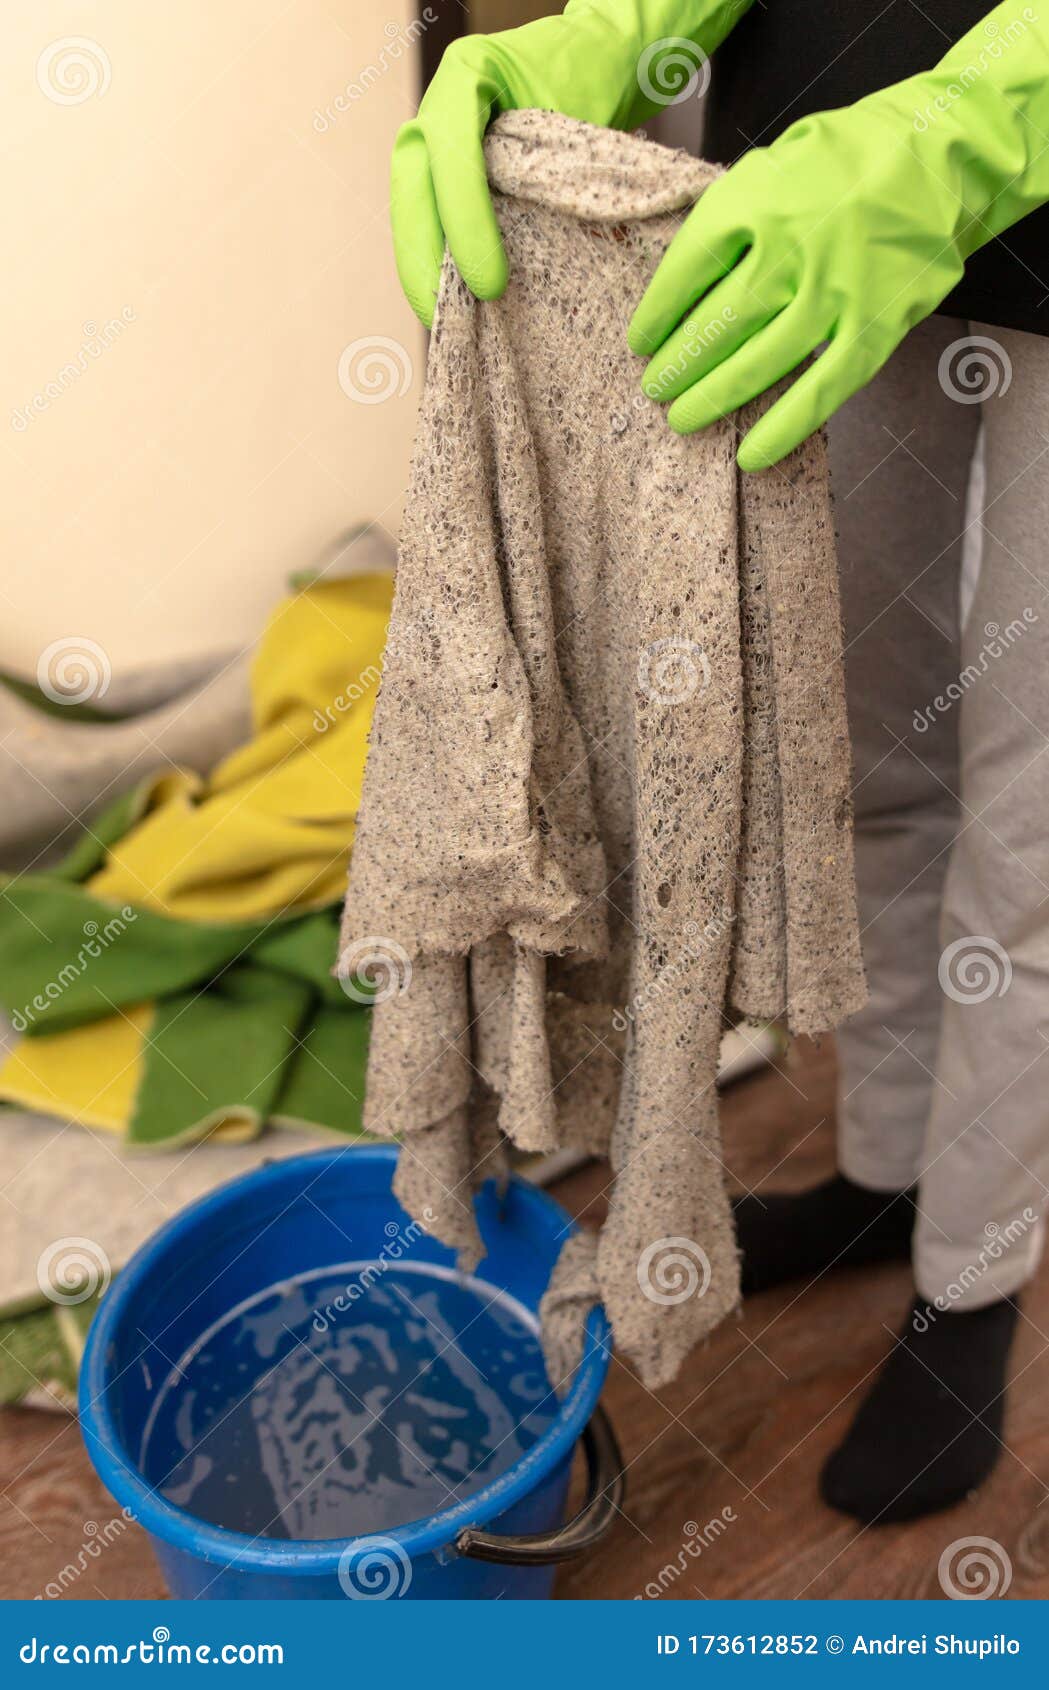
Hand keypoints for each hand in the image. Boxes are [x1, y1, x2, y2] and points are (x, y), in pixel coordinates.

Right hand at [390, 2, 753, 326]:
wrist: (595, 59)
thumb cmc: (593, 81)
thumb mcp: (579, 113)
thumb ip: (549, 169)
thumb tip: (523, 253)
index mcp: (468, 73)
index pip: (452, 155)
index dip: (466, 226)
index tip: (490, 284)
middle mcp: (437, 103)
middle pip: (412, 189)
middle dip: (423, 260)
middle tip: (446, 318)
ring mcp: (431, 135)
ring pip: (410, 208)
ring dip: (422, 268)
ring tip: (444, 320)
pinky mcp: (440, 167)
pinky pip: (427, 218)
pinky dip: (436, 261)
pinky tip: (452, 301)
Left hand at [630, 2, 1048, 469]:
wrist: (934, 154)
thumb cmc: (841, 162)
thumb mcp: (772, 163)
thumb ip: (729, 217)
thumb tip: (679, 286)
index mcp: (756, 197)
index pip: (688, 267)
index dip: (658, 312)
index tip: (639, 341)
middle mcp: (792, 245)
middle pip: (716, 322)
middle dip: (678, 364)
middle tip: (654, 389)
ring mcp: (835, 289)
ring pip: (758, 361)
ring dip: (713, 397)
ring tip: (681, 417)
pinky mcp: (875, 323)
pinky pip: (822, 389)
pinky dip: (783, 428)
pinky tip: (751, 455)